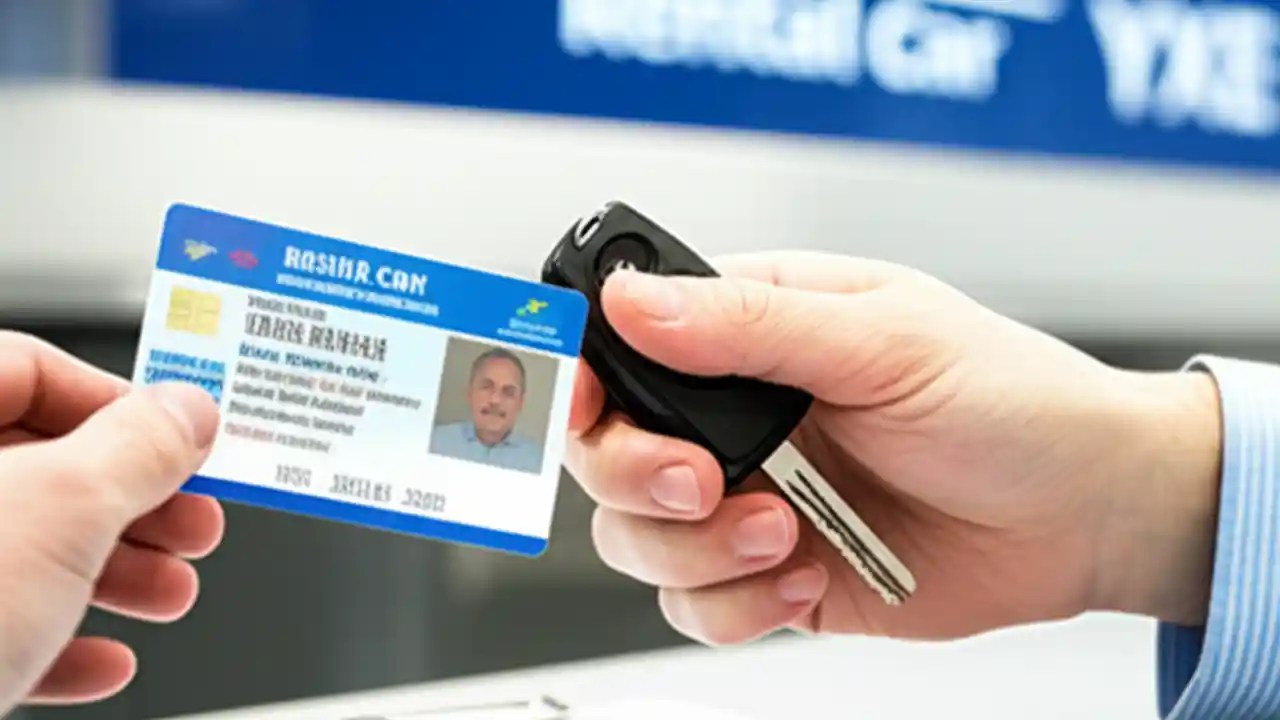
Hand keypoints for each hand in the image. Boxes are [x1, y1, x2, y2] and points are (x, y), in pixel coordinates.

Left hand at [0, 332, 222, 710]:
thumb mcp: (64, 510)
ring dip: (108, 572)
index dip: (123, 403)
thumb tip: (186, 412)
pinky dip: (48, 635)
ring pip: (11, 545)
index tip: (185, 441)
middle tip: (192, 524)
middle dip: (131, 502)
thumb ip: (138, 448)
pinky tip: (100, 659)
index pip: (27, 369)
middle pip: (30, 462)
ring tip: (169, 596)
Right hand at [565, 252, 1221, 645]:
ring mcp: (748, 498)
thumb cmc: (1011, 400)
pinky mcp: (770, 573)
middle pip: (603, 450)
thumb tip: (635, 298)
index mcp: (752, 330)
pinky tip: (806, 576)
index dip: (578, 374)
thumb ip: (749, 324)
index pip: (620, 340)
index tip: (580, 404)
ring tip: (783, 533)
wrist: (1082, 514)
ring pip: (637, 537)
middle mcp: (736, 416)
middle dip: (636, 474)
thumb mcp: (885, 339)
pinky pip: (694, 607)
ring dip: (698, 549)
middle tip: (708, 480)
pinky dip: (737, 606)